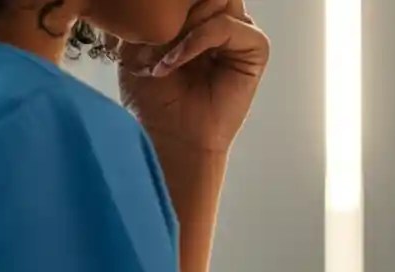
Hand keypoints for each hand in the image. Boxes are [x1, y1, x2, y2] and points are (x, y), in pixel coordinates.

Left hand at [117, 0, 268, 152]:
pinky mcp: (254, 51)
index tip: (145, 24)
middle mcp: (222, 20)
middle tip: (153, 40)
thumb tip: (173, 1)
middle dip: (176, 10)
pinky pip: (227, 26)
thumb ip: (159, 12)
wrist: (168, 135)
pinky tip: (174, 63)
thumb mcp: (140, 40)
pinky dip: (198, 40)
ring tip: (162, 55)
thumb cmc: (152, 95)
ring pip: (218, 1)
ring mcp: (240, 33)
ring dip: (183, 25)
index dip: (170, 3)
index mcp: (197, 15)